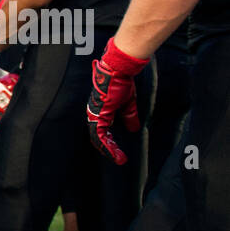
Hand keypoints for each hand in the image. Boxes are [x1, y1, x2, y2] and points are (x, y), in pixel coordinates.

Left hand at [87, 37, 146, 164]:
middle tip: (120, 159)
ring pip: (97, 137)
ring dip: (108, 150)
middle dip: (108, 149)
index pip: (101, 131)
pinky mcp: (98, 113)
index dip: (109, 142)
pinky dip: (107, 144)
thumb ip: (129, 116)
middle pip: (97, 136)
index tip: (119, 152)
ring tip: (119, 159)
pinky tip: (115, 152)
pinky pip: (99, 134)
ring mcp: (95, 113)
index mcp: (101, 111)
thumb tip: (134, 128)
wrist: (119, 70)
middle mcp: (95, 113)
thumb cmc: (122, 82)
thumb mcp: (127, 103)